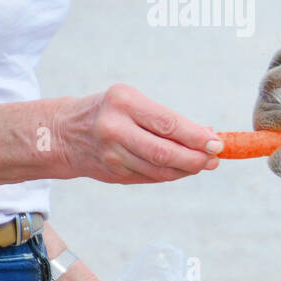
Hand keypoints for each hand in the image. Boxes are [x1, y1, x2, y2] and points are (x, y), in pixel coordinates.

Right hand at [53, 84, 222, 183]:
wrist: (63, 133)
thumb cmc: (111, 112)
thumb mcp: (134, 103)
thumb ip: (168, 120)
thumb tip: (208, 135)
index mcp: (123, 103)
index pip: (168, 124)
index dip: (196, 137)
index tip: (217, 143)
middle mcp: (114, 129)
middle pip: (165, 152)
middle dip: (196, 159)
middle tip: (215, 159)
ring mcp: (112, 155)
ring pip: (160, 170)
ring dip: (187, 169)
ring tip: (204, 164)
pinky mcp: (113, 174)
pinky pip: (151, 178)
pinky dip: (172, 174)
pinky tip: (183, 169)